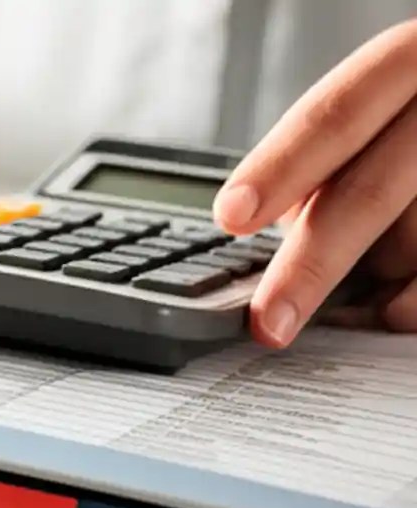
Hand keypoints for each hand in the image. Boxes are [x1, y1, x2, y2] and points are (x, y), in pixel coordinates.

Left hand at [213, 19, 416, 346]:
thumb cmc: (409, 125)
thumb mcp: (377, 112)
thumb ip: (327, 162)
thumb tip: (276, 232)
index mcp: (407, 63)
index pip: (334, 117)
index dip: (280, 168)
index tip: (232, 215)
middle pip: (371, 193)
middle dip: (310, 266)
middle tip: (268, 321)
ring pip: (414, 244)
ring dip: (378, 274)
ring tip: (370, 275)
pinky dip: (412, 300)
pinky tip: (396, 303)